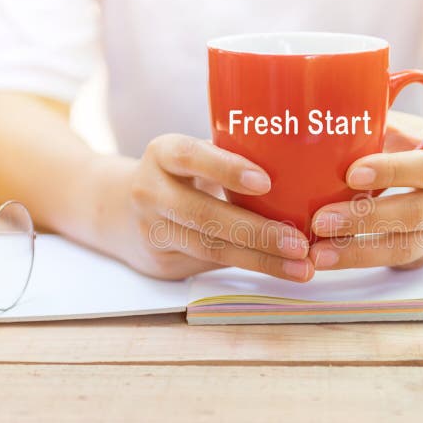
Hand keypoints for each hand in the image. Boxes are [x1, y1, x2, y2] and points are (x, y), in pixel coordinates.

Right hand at [105, 134, 313, 281]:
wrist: (118, 210)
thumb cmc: (181, 175)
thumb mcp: (194, 156)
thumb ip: (231, 157)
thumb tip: (305, 168)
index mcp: (163, 153)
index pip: (190, 156)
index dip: (226, 169)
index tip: (265, 181)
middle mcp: (151, 191)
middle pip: (206, 215)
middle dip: (258, 232)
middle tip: (300, 243)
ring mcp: (152, 229)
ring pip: (211, 248)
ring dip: (261, 260)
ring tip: (301, 266)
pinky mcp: (161, 261)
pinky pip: (212, 264)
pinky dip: (251, 265)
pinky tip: (283, 268)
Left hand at [309, 126, 422, 270]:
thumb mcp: (422, 132)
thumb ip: (386, 127)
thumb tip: (335, 121)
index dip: (392, 171)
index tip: (352, 173)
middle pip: (413, 215)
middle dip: (363, 219)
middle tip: (321, 220)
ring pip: (402, 248)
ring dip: (356, 253)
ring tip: (318, 253)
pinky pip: (393, 261)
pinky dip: (358, 260)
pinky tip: (327, 258)